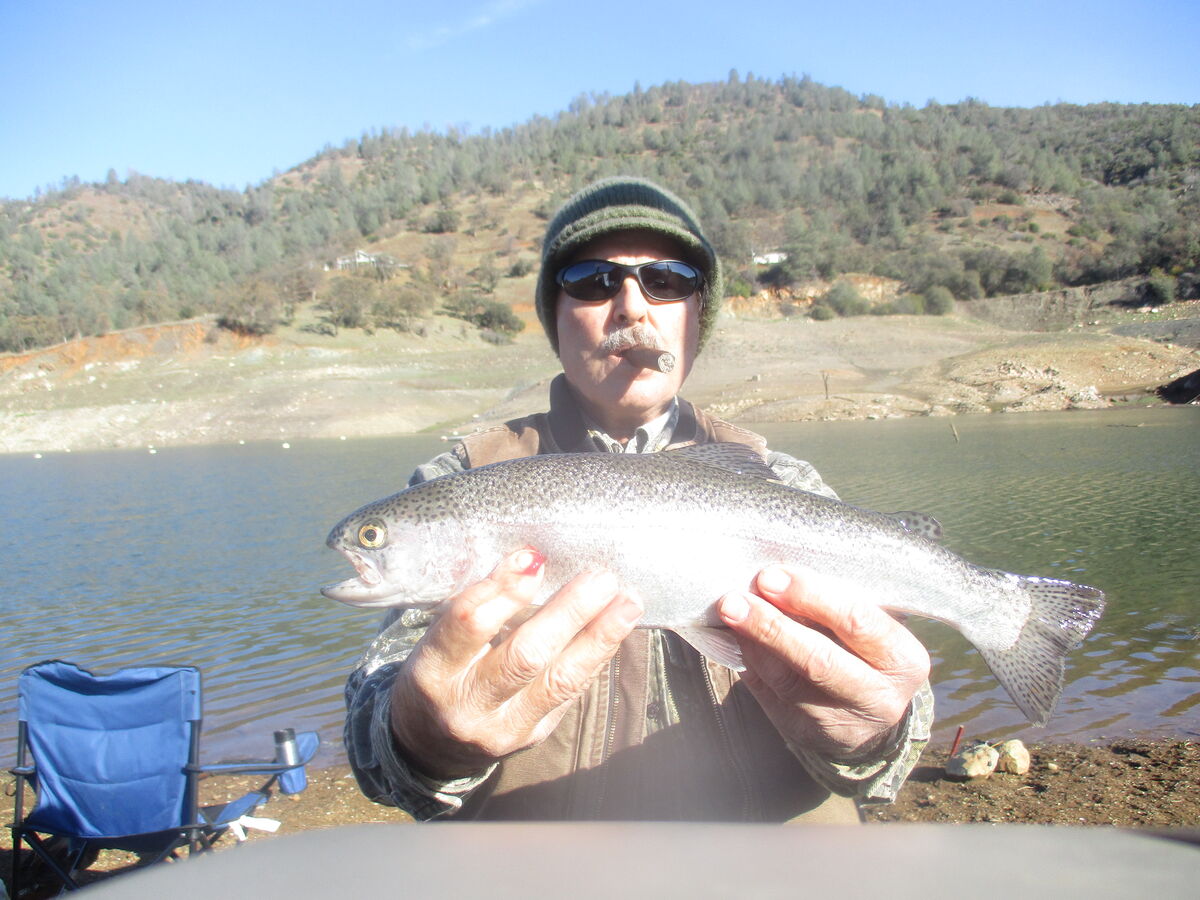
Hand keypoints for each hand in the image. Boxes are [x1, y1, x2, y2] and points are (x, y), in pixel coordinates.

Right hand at [389, 548, 642, 779]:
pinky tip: (616, 628)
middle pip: (524, 656)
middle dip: (569, 612)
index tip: (535, 557)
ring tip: (628, 602)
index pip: (468, 627)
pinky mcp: (533, 737)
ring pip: (560, 680)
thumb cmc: (440, 671)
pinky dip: (595, 656)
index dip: (503, 590)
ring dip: (600, 636)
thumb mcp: (438, 638)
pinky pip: (571, 694)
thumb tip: (532, 560)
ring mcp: (503, 729)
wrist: (432, 745)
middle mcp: (467, 707)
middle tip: (601, 577)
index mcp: (432, 672)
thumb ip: (476, 606)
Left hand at [717, 565, 929, 761]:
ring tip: (731, 613)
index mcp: (903, 660)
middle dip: (772, 626)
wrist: (871, 718)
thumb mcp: (871, 627)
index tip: (772, 576)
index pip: (857, 622)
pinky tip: (736, 639)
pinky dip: (749, 663)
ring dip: (752, 643)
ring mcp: (841, 723)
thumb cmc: (866, 652)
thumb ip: (836, 604)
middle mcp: (878, 698)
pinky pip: (769, 696)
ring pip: (787, 681)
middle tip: (736, 600)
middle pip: (818, 661)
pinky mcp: (806, 735)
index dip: (810, 596)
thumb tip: (778, 575)